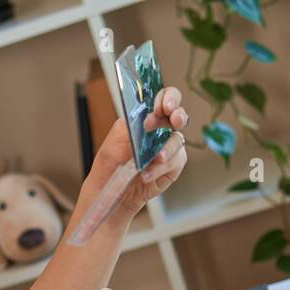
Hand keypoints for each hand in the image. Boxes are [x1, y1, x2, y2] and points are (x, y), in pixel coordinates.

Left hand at [88, 86, 189, 220]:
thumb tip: (147, 115)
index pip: (164, 99)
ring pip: (178, 140)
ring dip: (167, 148)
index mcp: (148, 117)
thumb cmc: (110, 163)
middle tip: (173, 119)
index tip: (162, 107)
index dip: (167, 99)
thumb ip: (131, 123)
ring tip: (156, 158)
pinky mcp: (173, 166)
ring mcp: (169, 147)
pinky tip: (146, 174)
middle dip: (178, 114)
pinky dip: (160, 169)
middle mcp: (162, 130)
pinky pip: (175, 162)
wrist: (110, 190)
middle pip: (179, 114)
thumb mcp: (115, 138)